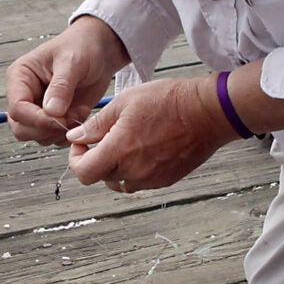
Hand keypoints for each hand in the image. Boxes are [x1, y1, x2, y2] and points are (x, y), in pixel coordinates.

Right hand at [4, 17, 126, 144]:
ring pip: (37, 136)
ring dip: (59, 132)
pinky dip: (67, 134)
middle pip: (21, 128)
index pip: (17, 108)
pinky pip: (53, 137)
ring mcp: (37, 109)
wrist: (99, 51)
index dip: (37, 119)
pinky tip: (80, 117)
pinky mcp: (52, 118)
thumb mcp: (72, 62)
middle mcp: (24, 95)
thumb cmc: (82, 47)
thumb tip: (52, 111)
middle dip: (46, 129)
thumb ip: (61, 86)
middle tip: (70, 119)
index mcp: (20, 77)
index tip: (61, 119)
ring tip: (78, 114)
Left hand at [64, 77, 233, 193]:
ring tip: (125, 143)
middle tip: (105, 137)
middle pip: (100, 177)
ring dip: (115, 167)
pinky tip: (143, 149)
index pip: (84, 172)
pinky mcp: (165, 181)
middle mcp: (134, 170)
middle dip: (96, 159)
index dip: (76, 159)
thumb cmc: (169, 101)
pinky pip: (140, 182)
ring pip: (120, 182)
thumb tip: (76, 137)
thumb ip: (97, 124)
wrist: (207, 112)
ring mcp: (151, 179)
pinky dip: (135, 170)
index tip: (82, 144)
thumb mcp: (125, 102)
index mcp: (120, 149)